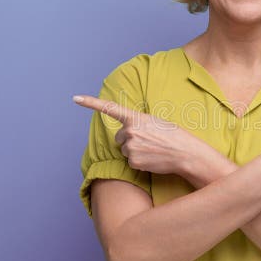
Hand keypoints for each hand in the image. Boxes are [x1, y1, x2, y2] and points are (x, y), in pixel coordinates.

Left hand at [73, 94, 199, 176]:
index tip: (75, 98)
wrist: (185, 153)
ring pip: (125, 150)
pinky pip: (130, 161)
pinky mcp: (133, 161)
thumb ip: (138, 123)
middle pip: (119, 137)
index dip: (91, 103)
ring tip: (153, 149)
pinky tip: (152, 158)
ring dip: (136, 150)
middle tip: (149, 140)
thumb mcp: (155, 121)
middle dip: (130, 139)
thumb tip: (127, 134)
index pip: (109, 108)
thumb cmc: (173, 135)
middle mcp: (129, 131)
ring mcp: (130, 147)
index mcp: (135, 118)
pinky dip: (140, 161)